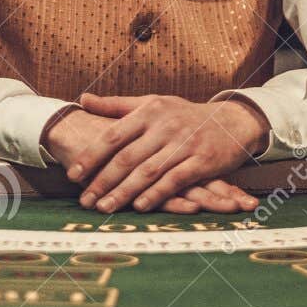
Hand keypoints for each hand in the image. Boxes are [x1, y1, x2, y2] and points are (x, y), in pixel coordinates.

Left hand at [68, 93, 268, 213]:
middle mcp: (165, 126)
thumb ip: (116, 105)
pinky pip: (174, 180)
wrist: (232, 121)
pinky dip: (156, 194)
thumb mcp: (153, 103)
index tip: (74, 174)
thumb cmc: (185, 114)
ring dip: (124, 192)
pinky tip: (139, 206)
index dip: (92, 156)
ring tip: (105, 207)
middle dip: (103, 181)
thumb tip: (83, 99)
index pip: (113, 135)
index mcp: (149, 111)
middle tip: (85, 199)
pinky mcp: (202, 161)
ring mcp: (184, 144)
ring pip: (148, 172)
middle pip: (127, 157)